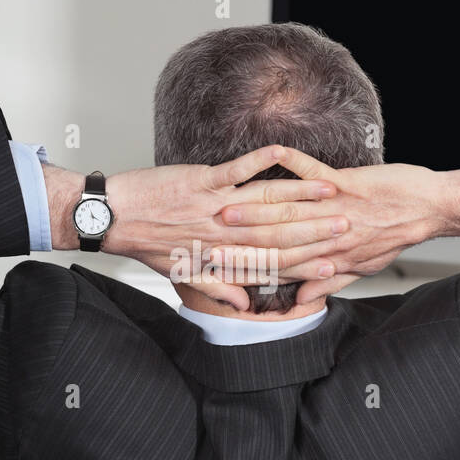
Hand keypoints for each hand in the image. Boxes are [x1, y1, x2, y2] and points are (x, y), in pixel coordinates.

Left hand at [64, 147, 351, 310]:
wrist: (111, 217)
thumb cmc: (145, 243)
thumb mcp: (182, 272)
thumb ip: (218, 287)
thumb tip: (246, 306)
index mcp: (222, 254)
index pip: (272, 260)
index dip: (306, 263)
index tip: (336, 263)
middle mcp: (224, 232)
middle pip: (279, 231)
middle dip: (316, 227)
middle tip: (348, 224)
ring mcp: (215, 203)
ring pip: (266, 200)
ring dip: (301, 195)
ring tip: (331, 191)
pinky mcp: (202, 180)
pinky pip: (238, 169)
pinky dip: (261, 160)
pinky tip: (285, 152)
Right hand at [212, 150, 459, 304]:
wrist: (430, 211)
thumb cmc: (396, 235)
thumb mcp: (363, 266)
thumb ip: (329, 281)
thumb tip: (304, 299)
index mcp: (330, 257)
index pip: (281, 266)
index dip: (249, 270)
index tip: (219, 272)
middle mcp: (328, 237)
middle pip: (277, 241)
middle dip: (239, 243)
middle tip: (207, 244)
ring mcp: (334, 208)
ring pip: (288, 211)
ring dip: (255, 209)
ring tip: (225, 207)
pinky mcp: (346, 183)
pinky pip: (312, 170)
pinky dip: (290, 161)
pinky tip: (269, 153)